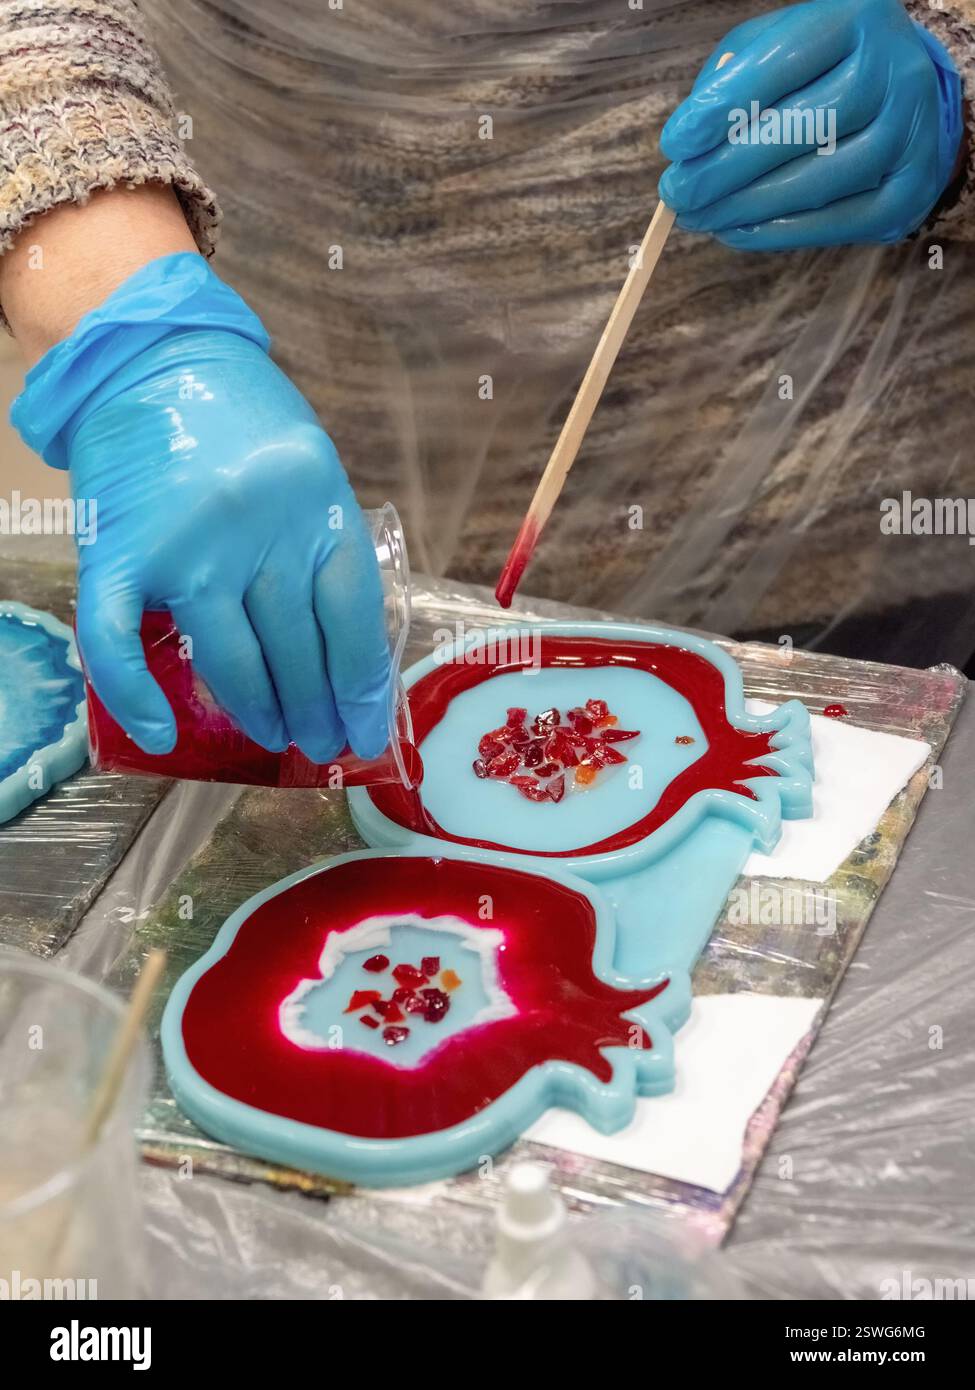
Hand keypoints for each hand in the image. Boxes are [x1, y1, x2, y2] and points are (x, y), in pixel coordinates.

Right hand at [10, 246, 389, 761]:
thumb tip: (344, 651)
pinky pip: (122, 642)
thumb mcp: (312, 466)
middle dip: (315, 709)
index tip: (367, 729)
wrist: (147, 354)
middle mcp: (257, 528)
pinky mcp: (117, 555)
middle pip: (298, 646)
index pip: (353, 618)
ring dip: (257, 710)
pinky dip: (136, 696)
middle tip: (322, 744)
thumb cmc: (241, 415)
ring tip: (274, 739)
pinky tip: (162, 737)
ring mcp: (184, 545)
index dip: (363, 686)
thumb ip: (326, 544)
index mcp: (317, 502)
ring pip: (229, 657)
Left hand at [658, 0, 962, 248]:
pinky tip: (736, 231)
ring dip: (745, 207)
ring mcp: (911, 134)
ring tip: (699, 216)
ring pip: (817, 181)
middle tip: (677, 193)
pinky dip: (777, 232)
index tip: (676, 144)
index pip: (782, 63)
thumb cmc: (824, 69)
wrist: (907, 97)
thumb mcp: (777, 47)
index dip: (723, 108)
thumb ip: (732, 79)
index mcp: (857, 18)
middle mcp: (895, 71)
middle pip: (800, 127)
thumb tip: (691, 147)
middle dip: (725, 168)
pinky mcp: (910, 190)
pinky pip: (836, 222)